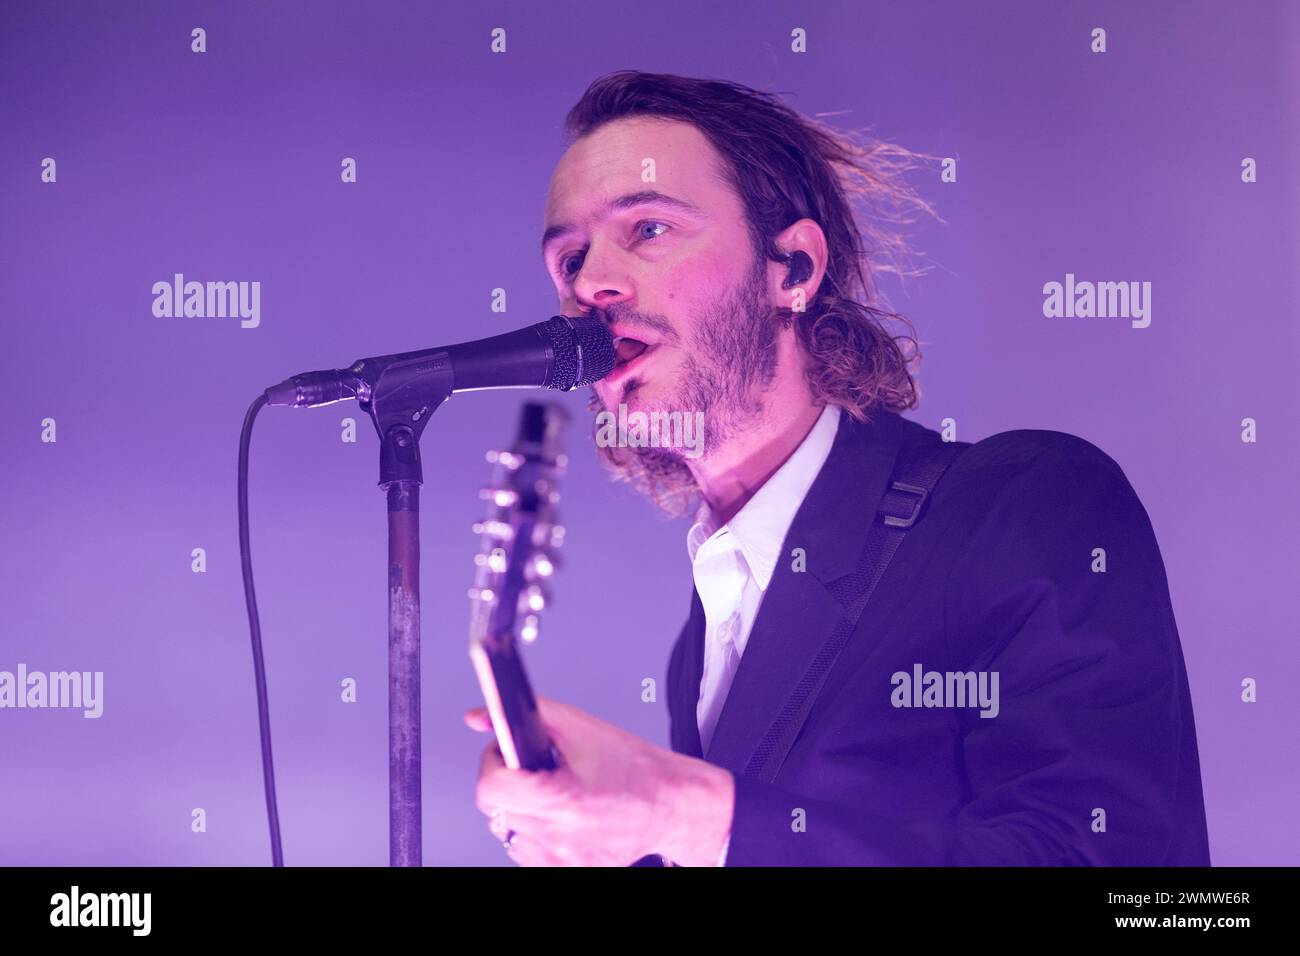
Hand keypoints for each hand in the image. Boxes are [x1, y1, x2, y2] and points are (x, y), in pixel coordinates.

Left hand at [466, 695, 733, 865]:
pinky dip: (536, 831)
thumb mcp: (581, 726)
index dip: (493, 762)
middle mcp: (559, 837)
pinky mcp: (567, 871)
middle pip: (496, 809)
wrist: (670, 804)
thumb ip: (528, 714)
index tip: (505, 754)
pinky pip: (528, 852)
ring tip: (552, 793)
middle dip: (508, 782)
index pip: (490, 788)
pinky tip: (561, 816)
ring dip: (521, 809)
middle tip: (533, 768)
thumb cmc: (635, 767)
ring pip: (508, 832)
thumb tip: (481, 717)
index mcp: (562, 801)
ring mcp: (562, 860)